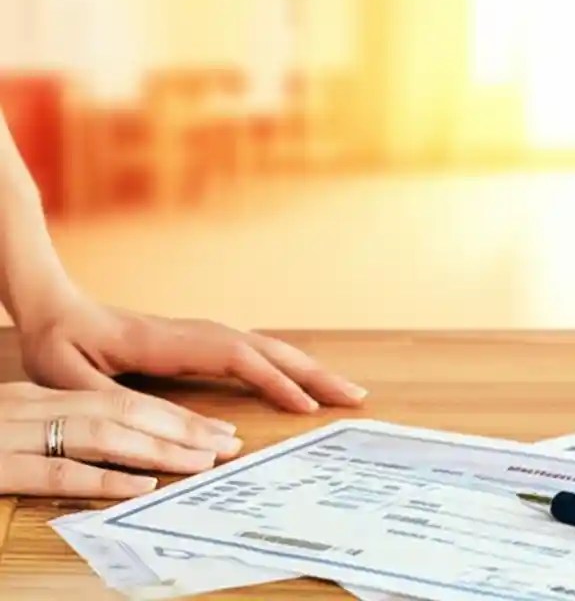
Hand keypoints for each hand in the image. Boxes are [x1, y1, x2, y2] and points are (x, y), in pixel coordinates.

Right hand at [0, 382, 241, 497]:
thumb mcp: (10, 422)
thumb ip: (54, 427)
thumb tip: (112, 443)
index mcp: (41, 397)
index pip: (122, 402)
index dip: (172, 416)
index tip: (214, 431)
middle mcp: (35, 408)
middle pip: (125, 412)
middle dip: (182, 428)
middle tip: (228, 444)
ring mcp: (16, 435)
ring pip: (104, 435)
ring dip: (159, 448)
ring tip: (202, 460)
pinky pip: (60, 472)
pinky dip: (106, 477)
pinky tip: (143, 485)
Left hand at [18, 290, 366, 412]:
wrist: (55, 309)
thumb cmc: (59, 343)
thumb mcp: (68, 376)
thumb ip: (108, 400)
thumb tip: (166, 428)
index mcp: (168, 342)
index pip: (235, 358)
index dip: (273, 381)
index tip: (304, 407)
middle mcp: (194, 333)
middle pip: (267, 349)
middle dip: (314, 373)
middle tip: (355, 398)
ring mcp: (201, 335)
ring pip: (267, 349)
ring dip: (309, 369)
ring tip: (345, 391)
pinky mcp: (201, 343)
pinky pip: (255, 354)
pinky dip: (288, 366)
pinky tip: (304, 382)